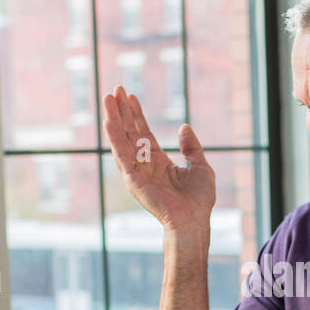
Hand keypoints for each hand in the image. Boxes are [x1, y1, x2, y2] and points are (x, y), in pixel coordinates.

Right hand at [102, 85, 215, 233]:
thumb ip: (192, 147)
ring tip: (108, 98)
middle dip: (122, 110)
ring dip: (114, 118)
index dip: (136, 114)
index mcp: (158, 160)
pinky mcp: (133, 180)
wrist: (194, 219)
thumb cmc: (199, 200)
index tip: (130, 95)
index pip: (143, 132)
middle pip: (130, 132)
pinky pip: (122, 155)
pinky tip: (109, 121)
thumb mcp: (201, 166)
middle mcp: (145, 164)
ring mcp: (137, 171)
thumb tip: (183, 127)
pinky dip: (115, 138)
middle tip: (115, 89)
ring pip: (122, 139)